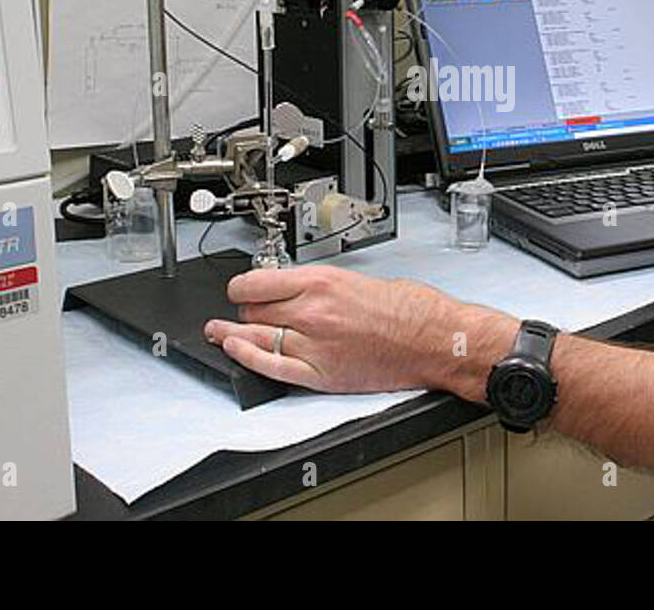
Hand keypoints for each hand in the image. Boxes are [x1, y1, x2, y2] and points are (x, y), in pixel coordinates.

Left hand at [204, 265, 511, 393]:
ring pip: (256, 337)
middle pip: (253, 311)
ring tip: (218, 332)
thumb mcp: (358, 279)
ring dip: (234, 334)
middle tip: (249, 312)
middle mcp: (312, 312)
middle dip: (247, 310)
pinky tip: (235, 351)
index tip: (241, 289)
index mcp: (322, 281)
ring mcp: (314, 346)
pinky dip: (248, 359)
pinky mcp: (322, 375)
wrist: (436, 339)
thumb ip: (319, 286)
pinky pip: (272, 367)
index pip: (256, 284)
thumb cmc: (410, 309)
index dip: (242, 287)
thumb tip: (292, 292)